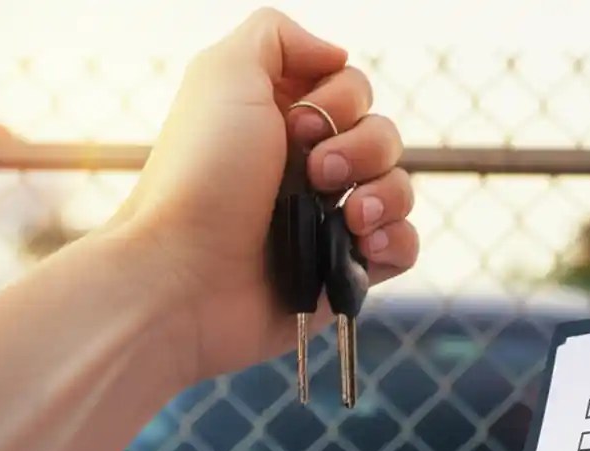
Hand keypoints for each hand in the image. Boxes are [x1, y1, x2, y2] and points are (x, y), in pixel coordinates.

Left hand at [107, 8, 416, 385]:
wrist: (186, 276)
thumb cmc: (200, 178)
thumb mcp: (222, 74)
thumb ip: (276, 35)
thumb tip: (336, 54)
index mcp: (282, 119)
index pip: (354, 88)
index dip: (340, 101)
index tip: (292, 124)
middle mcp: (309, 165)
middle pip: (385, 134)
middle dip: (364, 148)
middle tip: (315, 173)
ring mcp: (330, 219)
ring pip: (400, 188)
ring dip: (383, 196)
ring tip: (347, 218)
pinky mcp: (345, 270)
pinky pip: (403, 245)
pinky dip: (394, 241)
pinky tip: (362, 247)